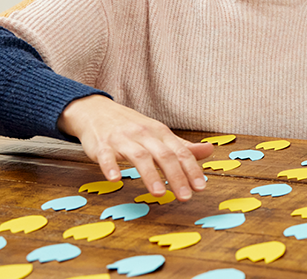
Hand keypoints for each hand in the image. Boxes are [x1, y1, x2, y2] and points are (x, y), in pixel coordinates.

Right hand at [57, 95, 213, 200]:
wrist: (96, 110)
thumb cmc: (131, 126)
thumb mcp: (158, 133)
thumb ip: (182, 146)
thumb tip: (209, 150)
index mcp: (160, 133)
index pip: (180, 152)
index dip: (192, 169)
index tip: (201, 187)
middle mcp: (144, 134)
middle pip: (164, 155)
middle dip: (176, 176)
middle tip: (185, 196)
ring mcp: (122, 139)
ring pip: (140, 156)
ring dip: (150, 175)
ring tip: (160, 193)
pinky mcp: (102, 145)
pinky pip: (107, 156)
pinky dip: (111, 167)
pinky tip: (116, 179)